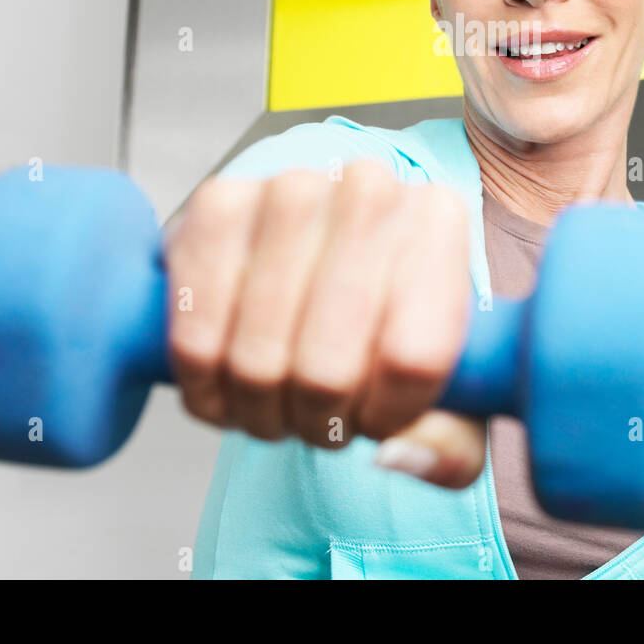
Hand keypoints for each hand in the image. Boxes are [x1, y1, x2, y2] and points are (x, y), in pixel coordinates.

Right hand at [164, 159, 486, 488]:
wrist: (316, 244)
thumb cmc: (386, 319)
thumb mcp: (446, 388)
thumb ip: (449, 443)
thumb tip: (396, 455)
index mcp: (439, 222)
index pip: (413, 359)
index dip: (386, 417)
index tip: (377, 422)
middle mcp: (370, 188)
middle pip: (327, 368)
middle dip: (315, 421)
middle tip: (318, 420)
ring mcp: (288, 188)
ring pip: (257, 359)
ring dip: (258, 408)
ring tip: (276, 401)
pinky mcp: (216, 203)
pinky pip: (195, 335)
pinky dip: (204, 383)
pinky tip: (225, 380)